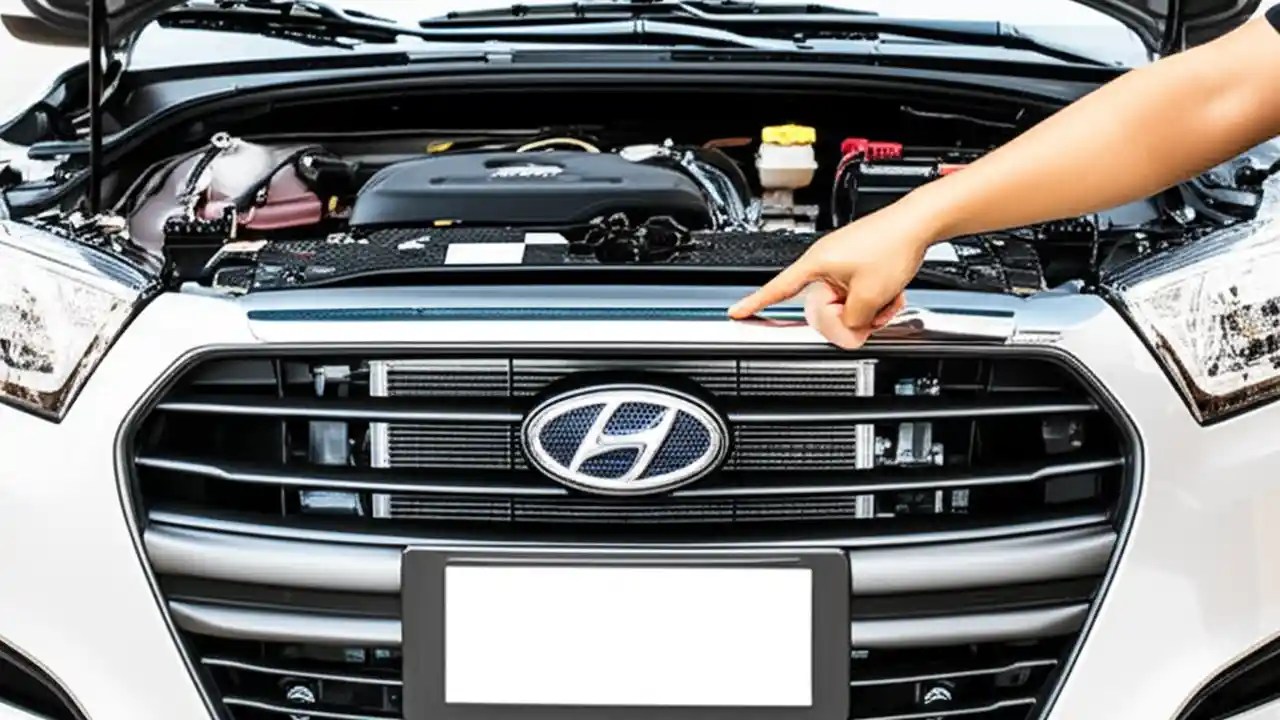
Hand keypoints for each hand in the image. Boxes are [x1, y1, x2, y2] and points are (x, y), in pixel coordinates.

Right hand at [727, 205, 935, 348]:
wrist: (918, 224)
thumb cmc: (892, 246)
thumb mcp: (870, 297)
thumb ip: (852, 323)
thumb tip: (850, 330)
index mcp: (816, 265)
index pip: (777, 289)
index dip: (755, 304)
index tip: (736, 313)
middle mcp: (825, 263)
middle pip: (822, 308)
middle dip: (849, 316)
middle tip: (870, 312)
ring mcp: (842, 264)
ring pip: (845, 304)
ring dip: (868, 309)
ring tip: (887, 299)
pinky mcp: (859, 264)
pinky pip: (858, 293)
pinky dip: (875, 298)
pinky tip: (890, 293)